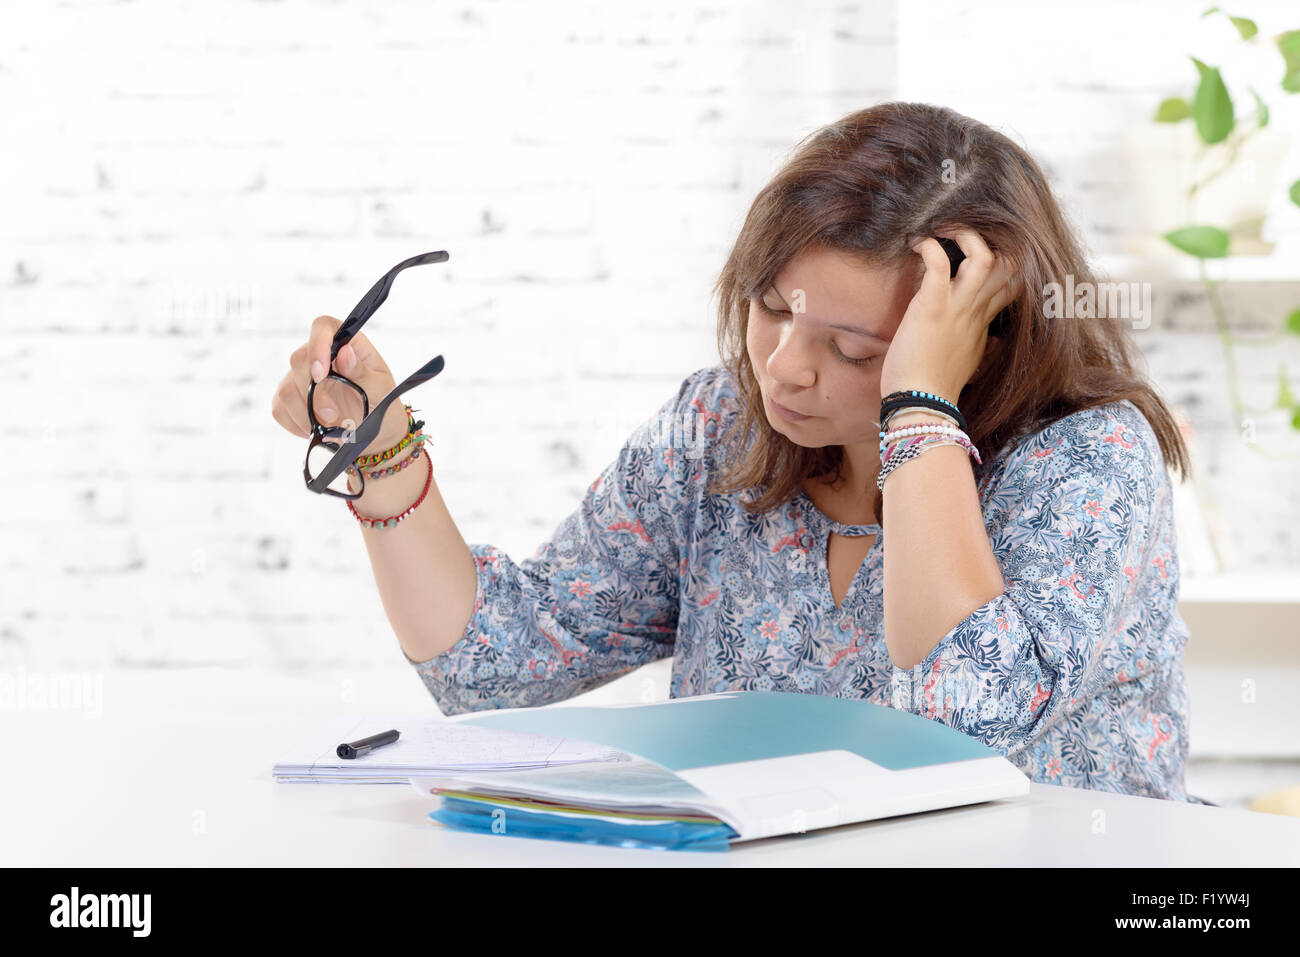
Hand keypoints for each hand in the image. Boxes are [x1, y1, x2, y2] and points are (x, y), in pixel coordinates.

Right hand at [271, 315, 408, 453]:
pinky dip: (298, 424)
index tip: (321, 374)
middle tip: (334, 416)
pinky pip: (280, 409)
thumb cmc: (381, 403)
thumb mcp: (381, 389)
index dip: (318, 346)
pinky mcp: (289, 399)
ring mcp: (299, 377)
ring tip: (331, 427)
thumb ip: (363, 372)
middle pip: (298, 360)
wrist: (375, 432)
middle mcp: (319, 355)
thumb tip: (345, 352)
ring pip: (286, 389)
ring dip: (307, 414)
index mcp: (345, 343)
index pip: (323, 327)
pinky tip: (317, 430)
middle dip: (315, 394)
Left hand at [879, 227, 1019, 403]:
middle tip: (959, 234)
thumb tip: (991, 341)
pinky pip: (939, 264)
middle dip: (991, 242)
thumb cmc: (934, 386)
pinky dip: (930, 246)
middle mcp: (976, 312)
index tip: (982, 253)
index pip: (1013, 285)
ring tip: (943, 229)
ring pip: (984, 257)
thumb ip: (979, 344)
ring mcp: (957, 308)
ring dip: (966, 236)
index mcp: (984, 324)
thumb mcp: (968, 361)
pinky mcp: (931, 306)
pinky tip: (917, 243)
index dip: (1007, 264)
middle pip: (1009, 266)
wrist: (921, 404)